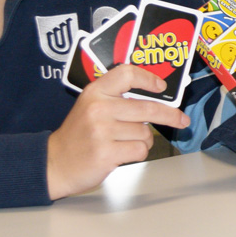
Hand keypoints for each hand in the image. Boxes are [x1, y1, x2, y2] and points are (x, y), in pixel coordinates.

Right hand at [47, 65, 190, 199]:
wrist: (54, 163)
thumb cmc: (79, 135)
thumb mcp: (90, 106)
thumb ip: (116, 98)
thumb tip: (156, 96)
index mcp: (95, 92)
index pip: (127, 74)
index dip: (149, 78)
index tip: (162, 87)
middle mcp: (98, 108)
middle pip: (148, 108)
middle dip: (170, 115)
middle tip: (181, 119)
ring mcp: (102, 132)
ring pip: (145, 132)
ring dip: (144, 140)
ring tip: (125, 142)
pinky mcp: (106, 153)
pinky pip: (139, 150)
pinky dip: (137, 153)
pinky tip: (121, 153)